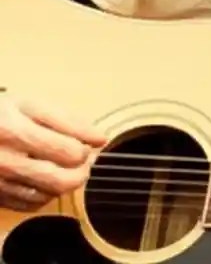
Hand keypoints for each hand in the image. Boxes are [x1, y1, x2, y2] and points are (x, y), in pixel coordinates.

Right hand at [0, 91, 106, 211]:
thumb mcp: (29, 105)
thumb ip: (68, 120)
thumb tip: (100, 139)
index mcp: (14, 130)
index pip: (70, 151)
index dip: (86, 148)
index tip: (86, 143)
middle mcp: (4, 160)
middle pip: (63, 180)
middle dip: (82, 169)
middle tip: (80, 159)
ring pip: (50, 194)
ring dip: (65, 181)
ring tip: (62, 166)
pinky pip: (31, 204)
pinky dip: (45, 193)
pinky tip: (42, 177)